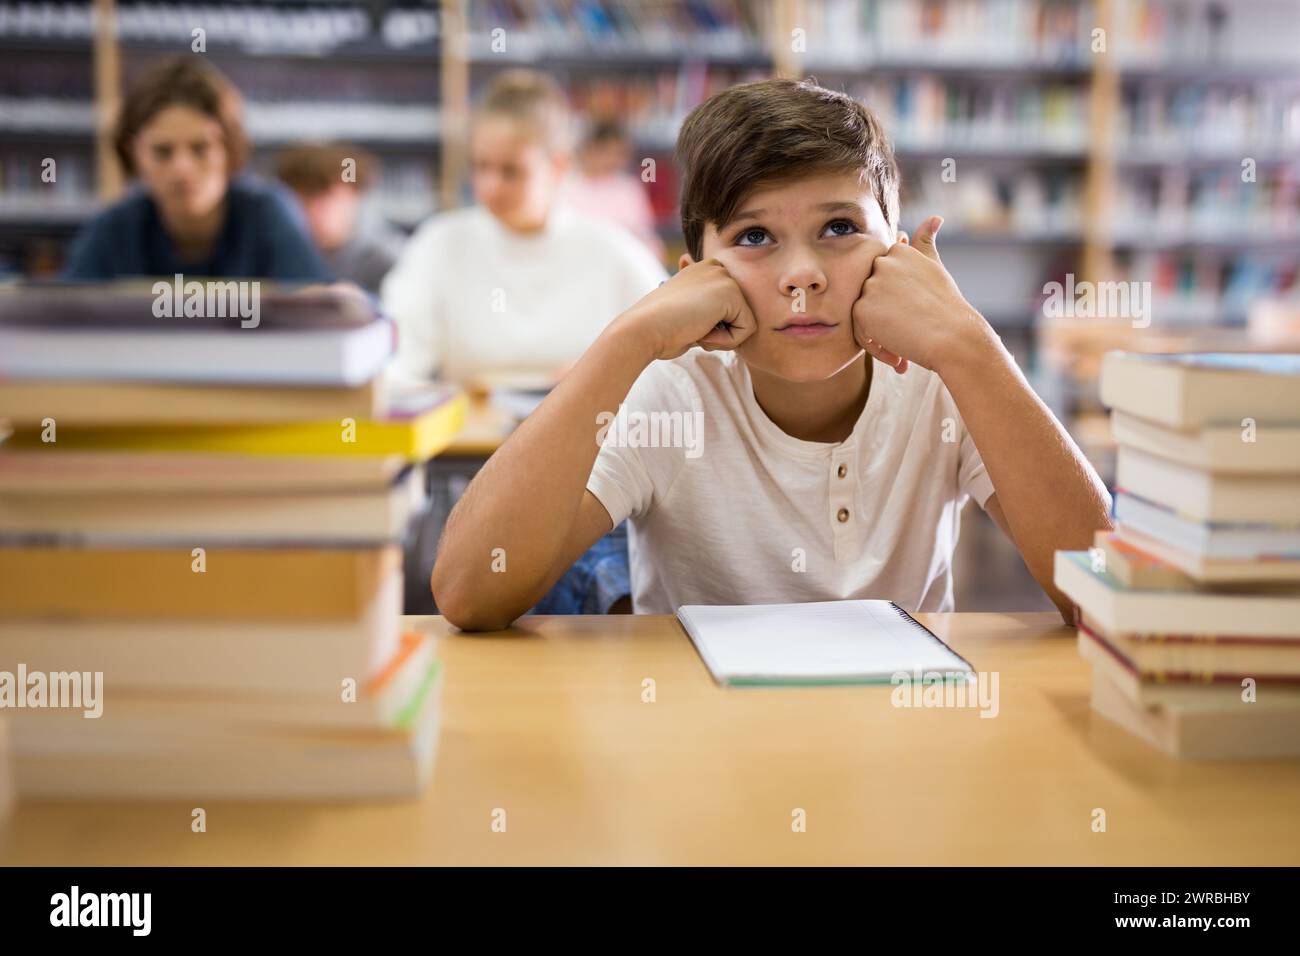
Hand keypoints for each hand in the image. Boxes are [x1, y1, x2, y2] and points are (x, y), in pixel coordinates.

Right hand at [617, 258, 756, 360]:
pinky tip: (700, 331)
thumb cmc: (658, 327)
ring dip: (722, 338)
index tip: (685, 320)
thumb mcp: (682, 308)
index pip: (730, 310)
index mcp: (705, 269)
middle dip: (720, 332)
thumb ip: (700, 299)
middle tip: (690, 327)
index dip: (712, 326)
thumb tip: (689, 265)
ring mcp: (724, 277)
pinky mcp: (730, 292)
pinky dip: (725, 341)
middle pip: (740, 315)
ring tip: (695, 328)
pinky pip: (746, 330)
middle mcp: (717, 267)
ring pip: (746, 323)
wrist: (643, 329)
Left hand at [850, 216, 989, 375]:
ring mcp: (870, 284)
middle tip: (909, 336)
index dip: (895, 304)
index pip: (882, 281)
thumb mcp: (935, 268)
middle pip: (871, 298)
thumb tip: (934, 217)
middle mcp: (881, 263)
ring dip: (880, 336)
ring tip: (905, 349)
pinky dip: (876, 348)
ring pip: (864, 316)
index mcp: (898, 252)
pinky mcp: (862, 309)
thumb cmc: (947, 308)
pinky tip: (899, 356)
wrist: (953, 337)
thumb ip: (925, 244)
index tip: (914, 315)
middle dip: (886, 319)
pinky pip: (859, 333)